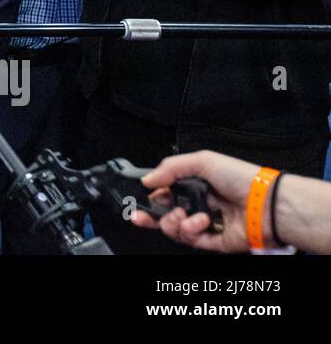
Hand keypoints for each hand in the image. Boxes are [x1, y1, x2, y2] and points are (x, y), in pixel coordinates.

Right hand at [130, 150, 254, 253]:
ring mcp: (206, 224)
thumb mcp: (202, 161)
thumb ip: (170, 168)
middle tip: (142, 216)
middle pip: (165, 214)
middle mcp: (199, 205)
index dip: (150, 197)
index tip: (137, 200)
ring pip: (175, 229)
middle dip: (151, 216)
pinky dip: (190, 231)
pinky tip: (200, 221)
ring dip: (173, 222)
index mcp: (196, 185)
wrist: (266, 204)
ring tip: (183, 215)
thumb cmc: (241, 178)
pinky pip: (191, 241)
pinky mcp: (214, 242)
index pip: (165, 193)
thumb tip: (147, 180)